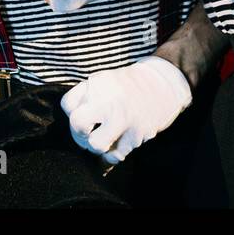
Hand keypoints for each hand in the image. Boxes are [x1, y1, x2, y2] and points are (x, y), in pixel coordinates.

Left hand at [61, 56, 191, 164]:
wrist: (166, 82)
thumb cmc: (131, 84)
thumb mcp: (106, 79)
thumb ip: (88, 96)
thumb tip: (74, 123)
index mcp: (97, 84)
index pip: (68, 105)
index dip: (73, 115)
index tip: (84, 117)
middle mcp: (108, 100)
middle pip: (76, 124)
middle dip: (79, 134)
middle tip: (88, 135)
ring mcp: (123, 118)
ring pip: (95, 144)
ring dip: (98, 147)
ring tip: (106, 141)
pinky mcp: (137, 133)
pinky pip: (116, 155)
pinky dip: (115, 154)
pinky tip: (120, 143)